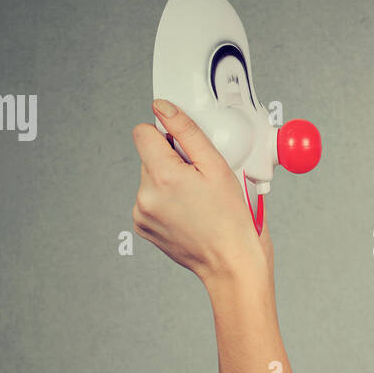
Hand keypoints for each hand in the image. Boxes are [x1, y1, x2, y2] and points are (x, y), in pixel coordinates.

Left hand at [131, 99, 266, 287]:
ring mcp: (141, 214)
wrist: (231, 264)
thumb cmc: (232, 221)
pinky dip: (167, 200)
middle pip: (149, 156)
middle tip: (202, 179)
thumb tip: (163, 108)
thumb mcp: (217, 167)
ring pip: (151, 178)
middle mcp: (144, 196)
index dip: (167, 134)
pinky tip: (190, 211)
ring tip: (198, 199)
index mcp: (162, 176)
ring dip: (171, 181)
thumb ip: (187, 131)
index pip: (143, 132)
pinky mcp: (143, 227)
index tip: (187, 148)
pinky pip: (151, 199)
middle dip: (174, 160)